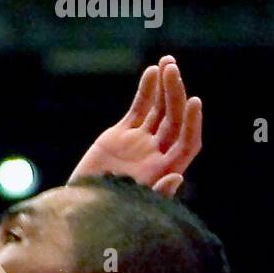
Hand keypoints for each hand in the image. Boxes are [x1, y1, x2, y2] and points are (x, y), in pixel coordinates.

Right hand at [69, 55, 202, 196]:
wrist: (79, 208)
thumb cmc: (106, 210)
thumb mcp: (131, 203)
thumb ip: (156, 192)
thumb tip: (178, 177)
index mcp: (165, 169)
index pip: (187, 142)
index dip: (193, 123)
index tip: (194, 102)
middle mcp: (157, 153)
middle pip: (174, 119)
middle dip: (176, 93)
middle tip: (173, 69)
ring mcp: (140, 142)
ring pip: (159, 109)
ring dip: (165, 86)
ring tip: (167, 62)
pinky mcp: (120, 135)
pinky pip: (138, 109)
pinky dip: (146, 91)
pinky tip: (151, 72)